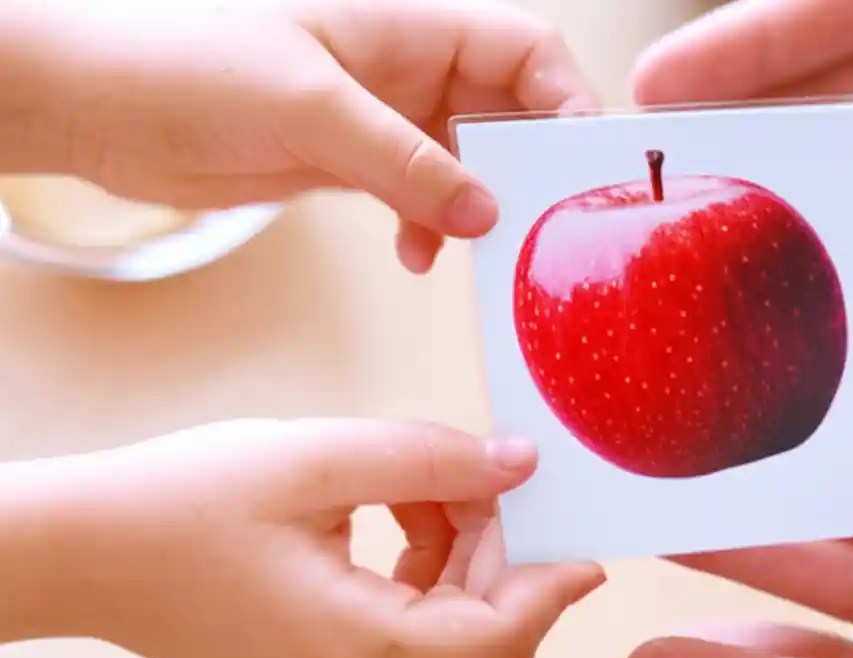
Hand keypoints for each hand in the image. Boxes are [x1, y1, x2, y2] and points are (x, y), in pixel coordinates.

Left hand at [0, 0, 595, 272]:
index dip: (564, 101)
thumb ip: (405, 161)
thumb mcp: (310, 108)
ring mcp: (381, 119)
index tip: (576, 165)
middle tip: (540, 226)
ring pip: (468, 163)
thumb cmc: (185, 67)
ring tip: (480, 252)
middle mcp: (406, 70)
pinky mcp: (352, 163)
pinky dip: (432, 229)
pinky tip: (416, 256)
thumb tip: (485, 212)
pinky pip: (422, 198)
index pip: (524, 52)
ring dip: (481, 209)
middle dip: (528, 168)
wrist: (97, 108)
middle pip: (508, 112)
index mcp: (409, 27)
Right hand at [0, 419, 602, 657]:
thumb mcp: (325, 457)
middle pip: (489, 653)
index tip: (590, 541)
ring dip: (464, 571)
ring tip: (426, 492)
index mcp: (359, 653)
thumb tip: (521, 467)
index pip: (503, 636)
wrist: (88, 551)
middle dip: (505, 567)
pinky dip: (427, 587)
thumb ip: (437, 460)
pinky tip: (398, 522)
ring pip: (453, 652)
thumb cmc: (188, 501)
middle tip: (481, 487)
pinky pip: (410, 651)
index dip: (554, 584)